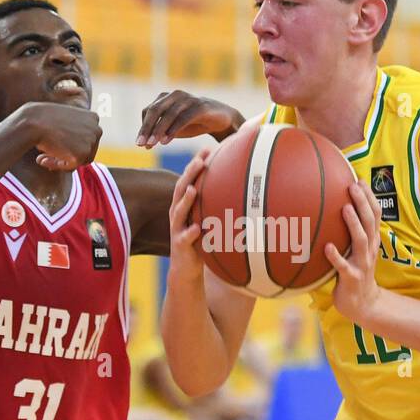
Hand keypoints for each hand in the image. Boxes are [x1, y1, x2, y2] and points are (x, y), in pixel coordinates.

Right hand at [6, 102, 101, 170]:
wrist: (32, 121)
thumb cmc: (42, 119)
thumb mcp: (62, 121)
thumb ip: (73, 133)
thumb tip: (75, 149)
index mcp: (93, 118)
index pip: (89, 139)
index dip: (73, 146)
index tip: (57, 146)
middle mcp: (96, 129)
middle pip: (88, 152)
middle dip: (71, 156)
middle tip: (48, 155)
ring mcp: (91, 142)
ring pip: (81, 161)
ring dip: (64, 162)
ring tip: (44, 157)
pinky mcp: (83, 154)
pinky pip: (72, 167)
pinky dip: (58, 166)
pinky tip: (43, 159)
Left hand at [138, 91, 242, 147]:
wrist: (221, 119)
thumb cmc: (194, 123)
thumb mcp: (174, 128)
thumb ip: (160, 132)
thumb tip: (144, 145)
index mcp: (166, 98)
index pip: (148, 111)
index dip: (143, 127)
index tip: (140, 144)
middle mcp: (175, 95)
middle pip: (155, 110)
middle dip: (146, 128)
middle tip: (140, 144)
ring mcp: (188, 99)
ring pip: (168, 113)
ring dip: (158, 130)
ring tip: (152, 144)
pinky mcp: (200, 106)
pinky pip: (183, 118)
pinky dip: (173, 129)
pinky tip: (166, 141)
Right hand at [166, 146, 214, 284]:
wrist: (186, 270)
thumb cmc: (200, 241)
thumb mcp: (208, 220)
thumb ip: (217, 205)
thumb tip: (241, 189)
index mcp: (184, 205)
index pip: (188, 179)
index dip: (196, 164)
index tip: (207, 149)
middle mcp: (178, 214)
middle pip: (181, 189)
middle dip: (189, 173)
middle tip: (200, 160)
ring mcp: (177, 229)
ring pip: (179, 211)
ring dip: (185, 200)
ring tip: (193, 189)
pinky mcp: (180, 246)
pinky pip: (184, 238)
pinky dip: (190, 232)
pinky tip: (197, 228)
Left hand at [325, 179, 381, 322]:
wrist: (363, 304)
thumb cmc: (355, 272)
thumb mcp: (357, 251)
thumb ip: (351, 233)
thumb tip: (334, 210)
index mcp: (372, 241)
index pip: (375, 214)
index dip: (370, 197)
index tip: (360, 180)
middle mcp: (370, 249)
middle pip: (370, 222)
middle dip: (363, 202)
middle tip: (352, 186)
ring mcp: (362, 264)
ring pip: (361, 240)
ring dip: (353, 224)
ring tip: (344, 208)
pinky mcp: (352, 278)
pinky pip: (343, 266)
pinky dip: (335, 256)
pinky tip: (327, 247)